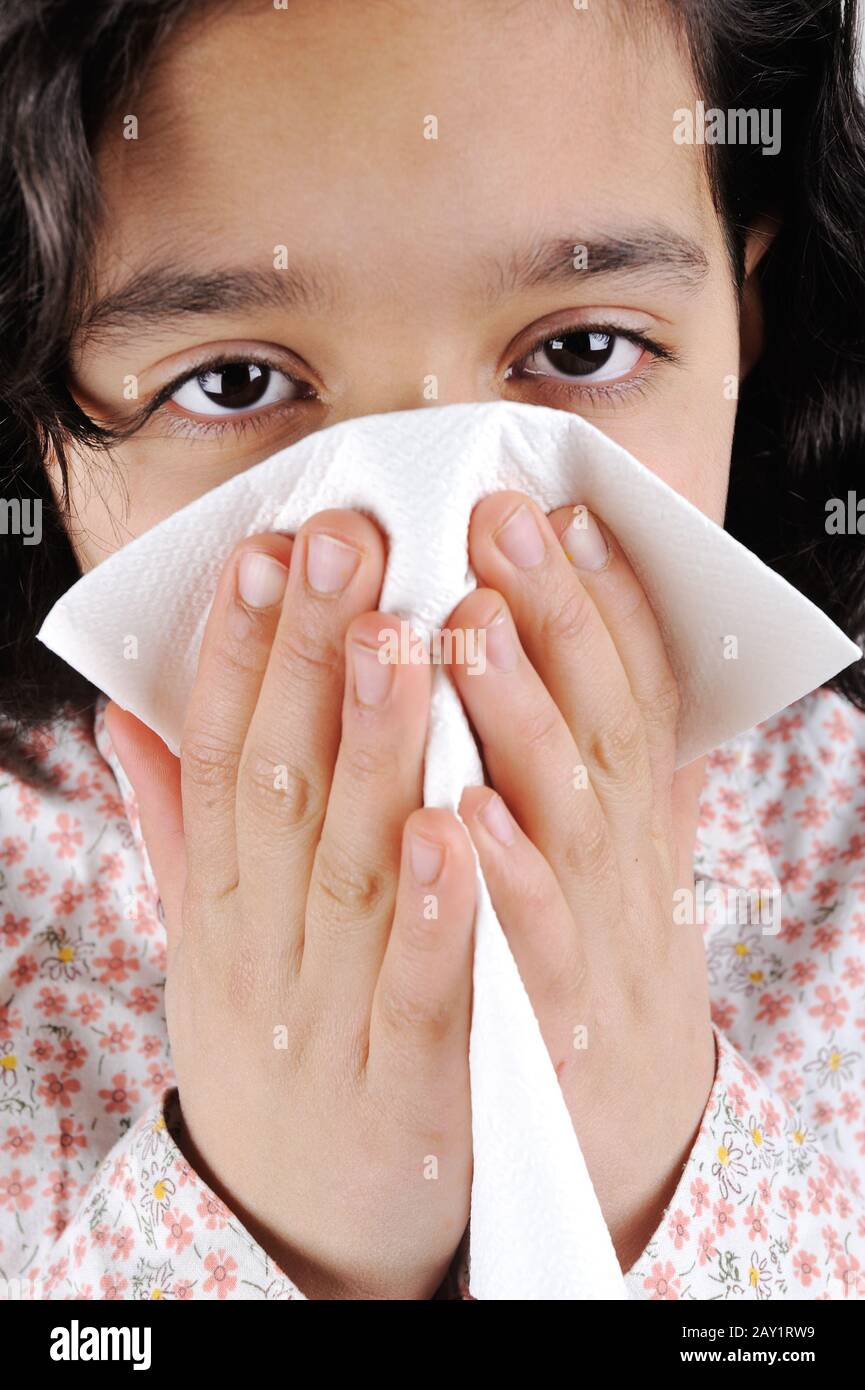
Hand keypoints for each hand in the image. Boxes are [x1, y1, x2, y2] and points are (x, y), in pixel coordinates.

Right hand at [106, 510, 476, 1300]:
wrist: (301, 1224)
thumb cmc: (275, 1046)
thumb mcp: (209, 934)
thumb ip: (179, 825)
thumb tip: (124, 715)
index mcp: (226, 898)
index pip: (219, 753)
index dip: (237, 650)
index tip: (266, 548)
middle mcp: (266, 942)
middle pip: (283, 783)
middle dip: (310, 657)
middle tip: (344, 542)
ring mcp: (331, 1014)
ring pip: (352, 865)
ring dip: (376, 751)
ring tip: (401, 640)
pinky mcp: (405, 1086)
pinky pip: (422, 990)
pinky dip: (437, 912)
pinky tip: (457, 826)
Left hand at [446, 492, 714, 1269]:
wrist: (609, 1140)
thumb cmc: (580, 961)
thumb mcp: (604, 848)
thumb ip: (583, 756)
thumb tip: (568, 648)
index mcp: (618, 811)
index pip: (622, 684)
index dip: (596, 595)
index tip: (557, 505)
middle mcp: (618, 860)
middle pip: (595, 723)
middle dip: (553, 617)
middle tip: (503, 521)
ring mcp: (594, 940)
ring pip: (566, 817)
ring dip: (521, 718)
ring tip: (472, 627)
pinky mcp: (554, 1030)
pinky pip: (530, 950)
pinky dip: (504, 883)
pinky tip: (465, 811)